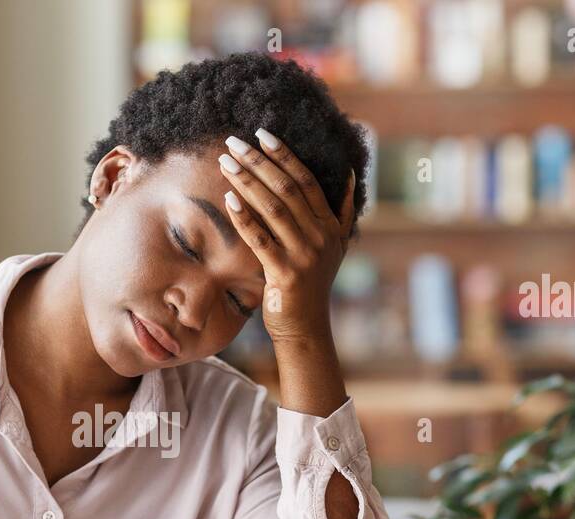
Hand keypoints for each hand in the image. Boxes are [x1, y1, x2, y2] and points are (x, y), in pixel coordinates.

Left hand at [219, 129, 355, 343]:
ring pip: (273, 207)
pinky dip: (244, 217)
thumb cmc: (310, 285)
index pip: (306, 180)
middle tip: (234, 142)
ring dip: (247, 181)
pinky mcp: (285, 273)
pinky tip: (228, 199)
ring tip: (225, 162)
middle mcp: (321, 236)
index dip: (284, 155)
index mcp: (330, 225)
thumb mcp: (334, 246)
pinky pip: (260, 239)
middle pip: (287, 188)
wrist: (305, 328)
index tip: (262, 134)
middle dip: (258, 161)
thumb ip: (341, 210)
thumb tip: (348, 174)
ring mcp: (305, 254)